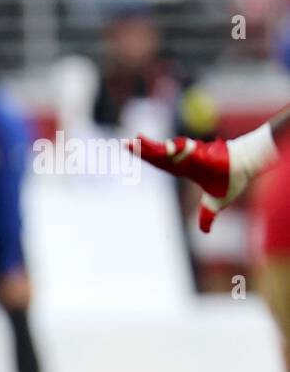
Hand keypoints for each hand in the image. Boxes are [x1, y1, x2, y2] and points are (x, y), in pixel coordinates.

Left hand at [132, 124, 276, 232]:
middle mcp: (184, 160)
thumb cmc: (232, 179)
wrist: (247, 168)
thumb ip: (207, 215)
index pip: (159, 162)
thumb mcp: (216, 204)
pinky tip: (164, 148)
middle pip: (157, 155)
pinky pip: (183, 150)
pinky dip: (173, 148)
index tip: (132, 150)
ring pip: (165, 151)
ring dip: (150, 147)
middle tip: (124, 144)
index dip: (145, 157)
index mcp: (184, 168)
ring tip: (134, 141)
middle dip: (141, 149)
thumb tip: (206, 231)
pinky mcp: (200, 154)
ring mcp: (190, 155)